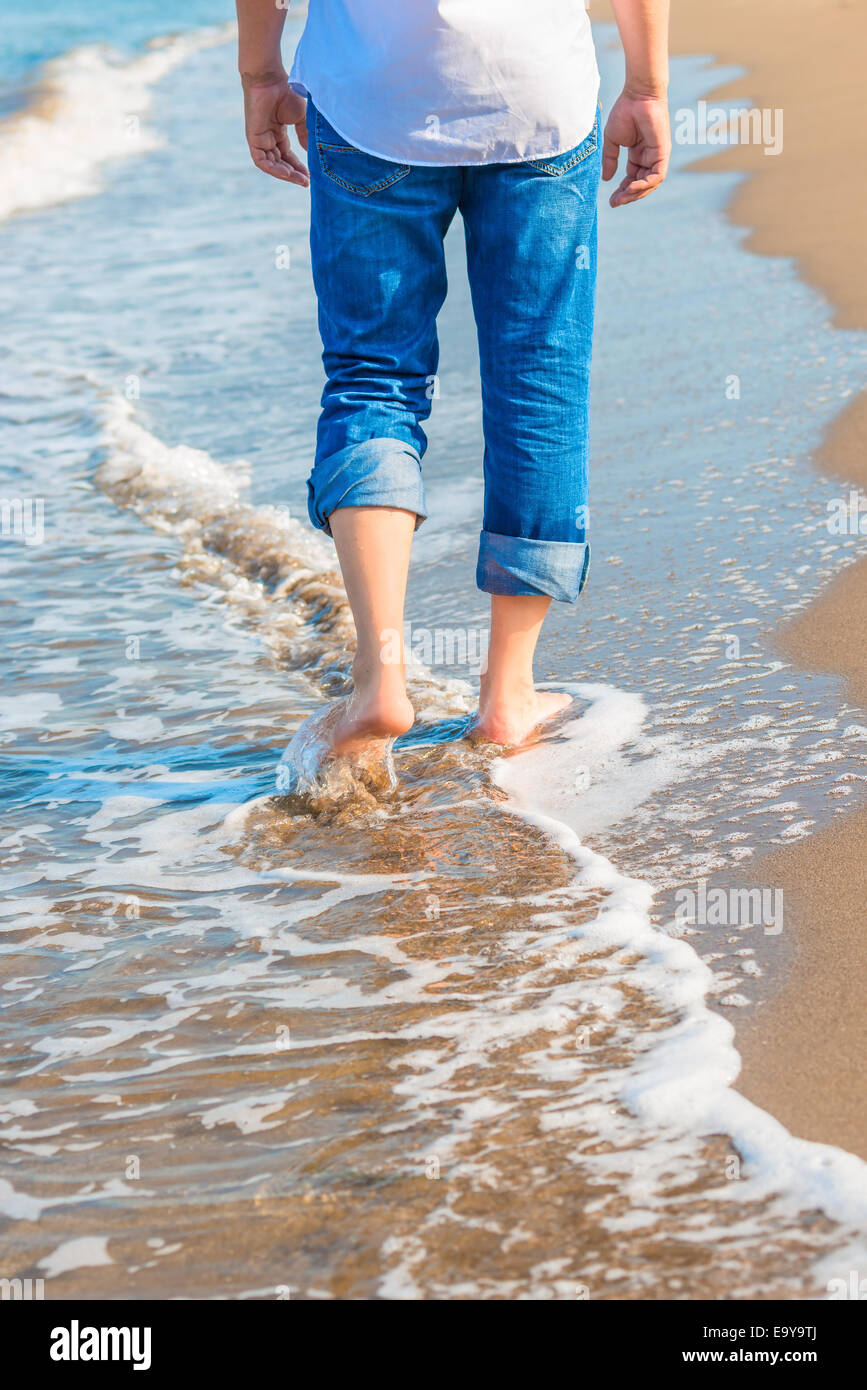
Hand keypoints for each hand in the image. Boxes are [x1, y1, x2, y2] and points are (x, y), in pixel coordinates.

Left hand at [242, 74, 308, 185]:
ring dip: (285, 174)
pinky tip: (287, 173)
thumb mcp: (300, 119)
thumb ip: (305, 136)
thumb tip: (311, 153)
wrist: (270, 79)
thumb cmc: (285, 93)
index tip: (310, 176)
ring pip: (271, 165)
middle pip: (280, 163)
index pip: (287, 156)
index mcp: (277, 132)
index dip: (298, 167)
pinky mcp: (253, 139)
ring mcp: (260, 139)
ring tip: (299, 179)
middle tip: (306, 182)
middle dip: (293, 174)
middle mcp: (268, 138)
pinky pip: (262, 161)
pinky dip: (274, 169)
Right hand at [602, 91, 669, 206]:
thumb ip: (610, 159)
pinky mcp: (663, 152)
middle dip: (628, 196)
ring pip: (650, 184)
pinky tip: (632, 187)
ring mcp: (657, 155)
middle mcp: (649, 157)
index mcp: (638, 155)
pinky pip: (657, 176)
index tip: (611, 200)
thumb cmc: (625, 111)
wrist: (638, 94)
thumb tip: (606, 178)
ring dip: (636, 193)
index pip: (632, 179)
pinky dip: (645, 185)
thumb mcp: (612, 140)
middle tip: (615, 202)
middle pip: (641, 185)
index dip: (622, 191)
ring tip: (622, 197)